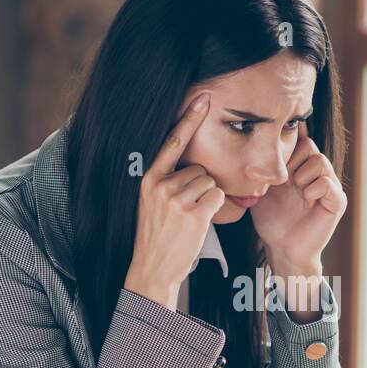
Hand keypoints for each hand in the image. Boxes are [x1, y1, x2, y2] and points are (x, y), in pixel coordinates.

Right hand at [123, 93, 224, 308]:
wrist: (152, 268)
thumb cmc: (157, 235)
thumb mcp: (152, 203)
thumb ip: (167, 182)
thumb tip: (195, 166)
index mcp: (149, 179)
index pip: (172, 143)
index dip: (188, 120)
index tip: (203, 99)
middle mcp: (161, 185)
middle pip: (199, 169)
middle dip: (199, 187)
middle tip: (184, 211)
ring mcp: (176, 199)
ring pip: (210, 183)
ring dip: (207, 199)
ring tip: (189, 218)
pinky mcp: (193, 213)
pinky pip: (218, 196)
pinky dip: (214, 208)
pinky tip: (198, 222)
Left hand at [249, 120, 346, 272]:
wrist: (282, 248)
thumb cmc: (271, 220)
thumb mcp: (262, 186)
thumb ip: (264, 165)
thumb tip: (256, 141)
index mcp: (302, 167)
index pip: (300, 139)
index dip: (285, 151)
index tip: (275, 171)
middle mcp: (318, 173)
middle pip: (309, 145)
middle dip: (291, 163)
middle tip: (285, 184)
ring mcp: (330, 186)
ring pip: (319, 161)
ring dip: (301, 177)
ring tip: (296, 193)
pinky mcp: (336, 201)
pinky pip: (327, 182)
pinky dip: (312, 190)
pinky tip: (306, 201)